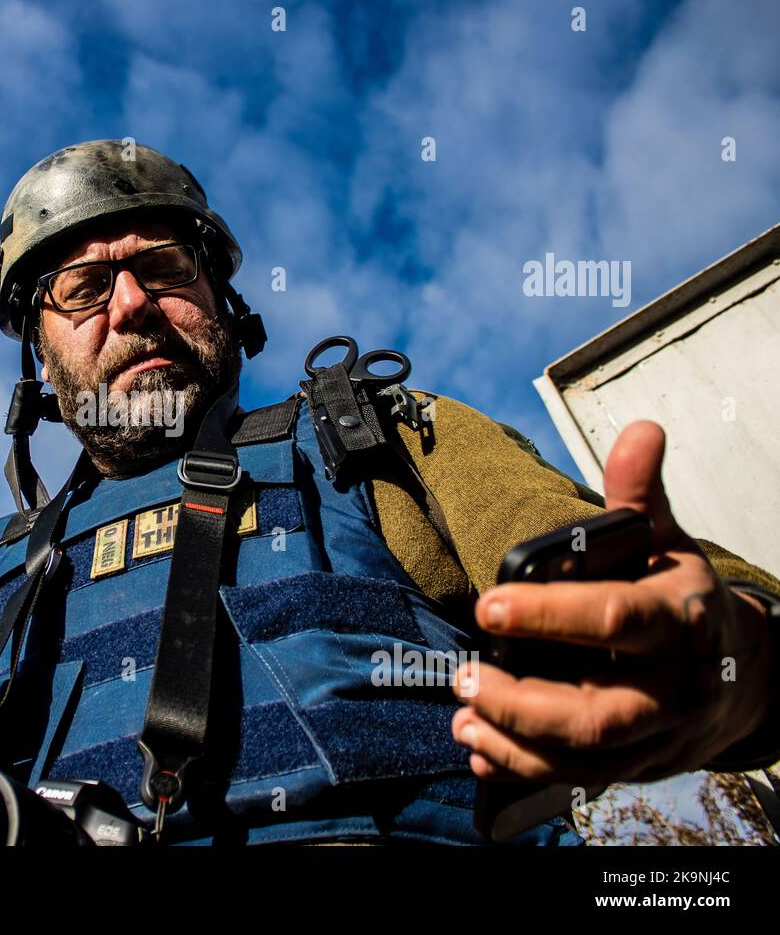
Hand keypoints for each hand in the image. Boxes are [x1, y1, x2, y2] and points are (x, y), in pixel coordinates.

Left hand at [451, 420, 771, 785]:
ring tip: (464, 718)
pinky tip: (482, 749)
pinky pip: (581, 779)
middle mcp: (676, 685)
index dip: (551, 615)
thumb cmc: (683, 600)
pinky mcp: (640, 765)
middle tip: (465, 677)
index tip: (488, 606)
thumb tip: (641, 431)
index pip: (616, 620)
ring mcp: (660, 734)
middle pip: (600, 710)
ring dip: (515, 743)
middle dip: (523, 702)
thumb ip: (638, 494)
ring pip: (586, 755)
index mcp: (680, 619)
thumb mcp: (667, 542)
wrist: (745, 673)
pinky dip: (525, 770)